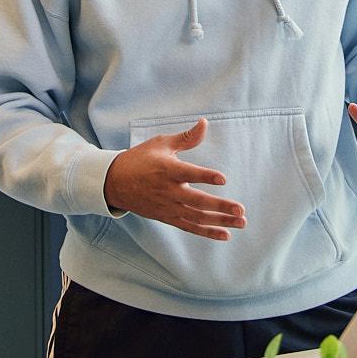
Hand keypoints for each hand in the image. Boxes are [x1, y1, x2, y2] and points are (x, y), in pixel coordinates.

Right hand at [103, 118, 247, 239]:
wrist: (115, 183)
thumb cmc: (140, 159)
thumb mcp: (161, 144)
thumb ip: (186, 138)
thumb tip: (205, 123)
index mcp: (167, 170)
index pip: (189, 173)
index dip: (206, 176)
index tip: (223, 179)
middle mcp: (169, 191)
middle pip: (198, 202)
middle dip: (220, 207)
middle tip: (240, 209)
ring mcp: (169, 207)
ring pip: (197, 218)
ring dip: (220, 221)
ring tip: (241, 222)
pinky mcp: (168, 217)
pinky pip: (190, 227)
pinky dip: (208, 232)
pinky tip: (226, 234)